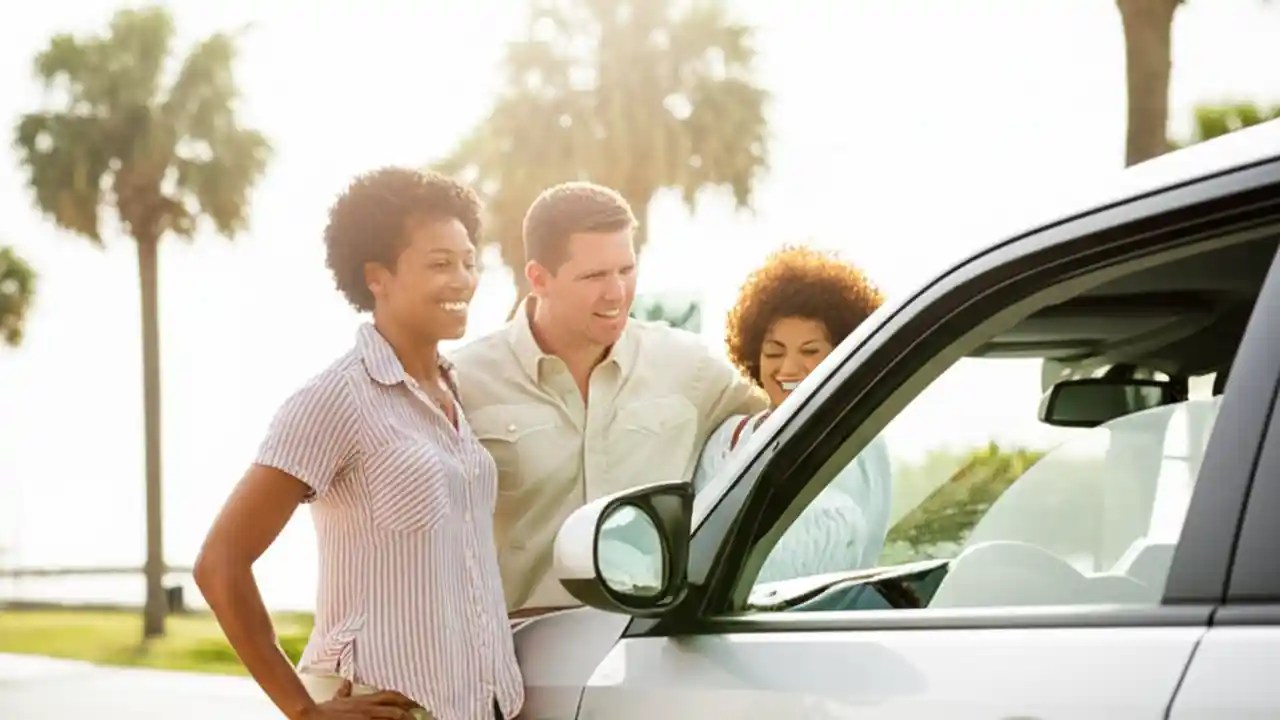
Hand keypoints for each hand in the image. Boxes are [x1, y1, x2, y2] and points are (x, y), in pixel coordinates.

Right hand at [299, 679, 418, 718]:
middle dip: (410, 712)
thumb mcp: (336, 699)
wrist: (310, 716)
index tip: (416, 702)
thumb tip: (346, 684)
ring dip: (404, 719)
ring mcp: (366, 718)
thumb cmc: (323, 710)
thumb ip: (344, 692)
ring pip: (393, 717)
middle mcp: (369, 708)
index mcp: (365, 700)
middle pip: (396, 707)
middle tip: (419, 716)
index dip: (405, 698)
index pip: (391, 695)